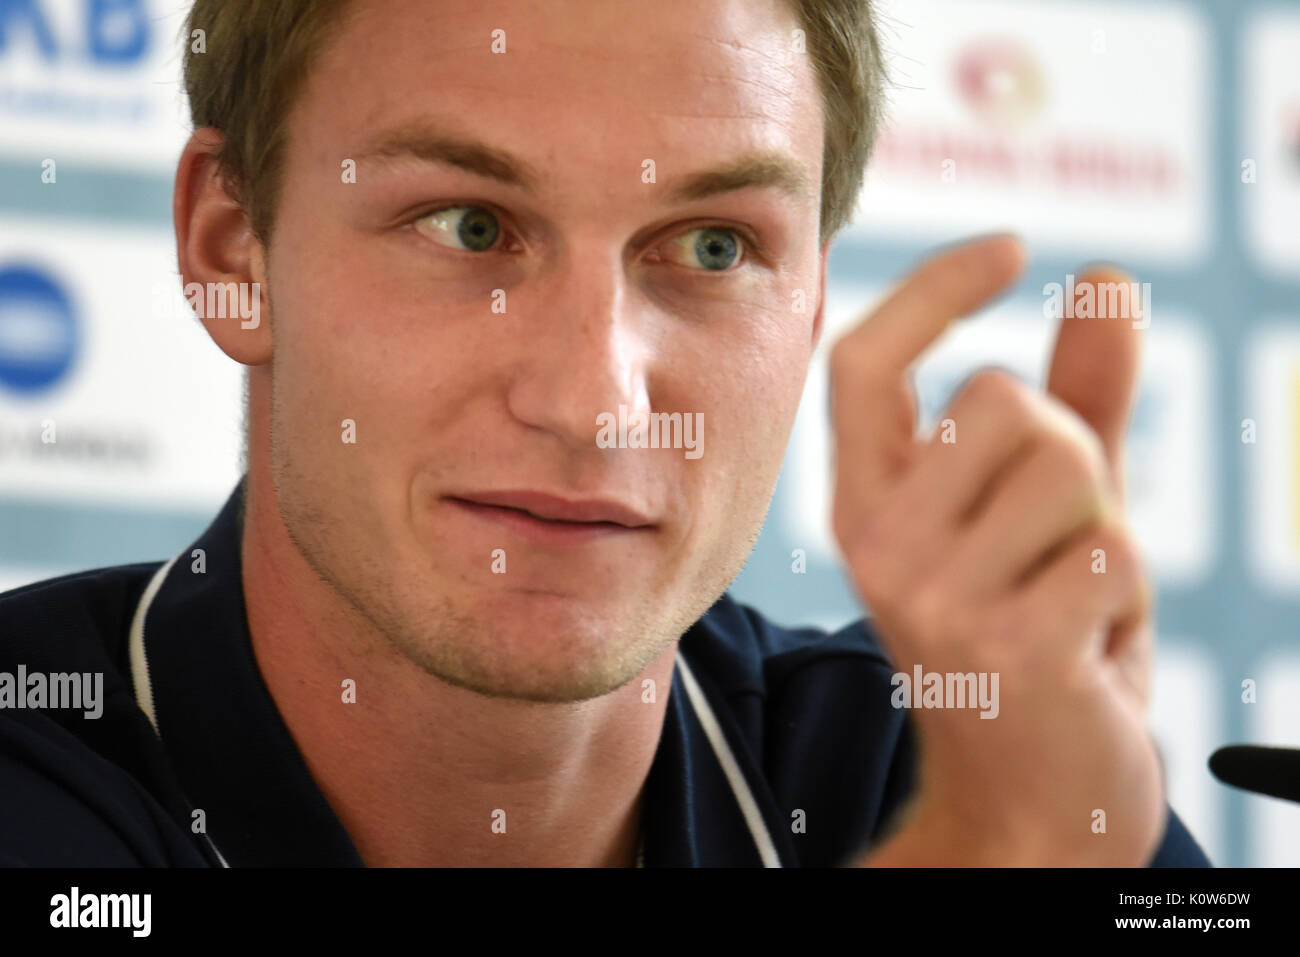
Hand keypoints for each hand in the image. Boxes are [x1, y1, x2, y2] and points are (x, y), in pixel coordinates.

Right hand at [831, 235, 1163, 866]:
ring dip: (1102, 528)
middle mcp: (876, 545)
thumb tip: (1108, 279)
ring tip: (1070, 599)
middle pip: (1002, 401)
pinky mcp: (1001, 645)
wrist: (1032, 798)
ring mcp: (930, 598)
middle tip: (1053, 546)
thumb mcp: (1050, 511)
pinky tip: (1087, 647)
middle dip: (1069, 455)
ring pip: (1067, 464)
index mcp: (867, 505)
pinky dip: (1126, 591)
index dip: (931, 290)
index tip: (1011, 248)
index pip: (863, 364)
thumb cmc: (1039, 640)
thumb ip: (1079, 396)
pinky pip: (1113, 546)